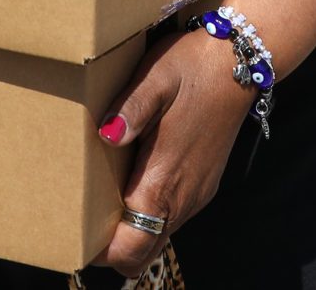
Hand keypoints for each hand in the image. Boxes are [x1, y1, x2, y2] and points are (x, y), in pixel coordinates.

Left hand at [93, 28, 253, 276]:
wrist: (239, 62)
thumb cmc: (192, 67)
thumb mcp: (155, 78)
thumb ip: (130, 110)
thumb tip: (107, 135)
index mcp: (165, 179)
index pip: (132, 247)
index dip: (102, 251)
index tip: (76, 235)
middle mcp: (184, 197)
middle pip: (144, 252)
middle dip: (112, 247)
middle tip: (82, 222)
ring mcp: (196, 194)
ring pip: (158, 236)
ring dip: (130, 231)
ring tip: (100, 201)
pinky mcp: (203, 184)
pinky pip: (171, 217)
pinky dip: (148, 216)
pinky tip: (131, 183)